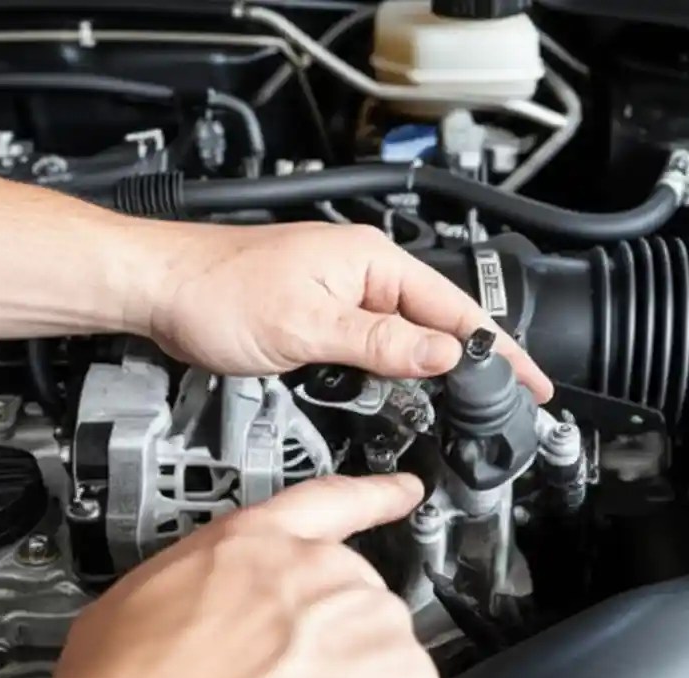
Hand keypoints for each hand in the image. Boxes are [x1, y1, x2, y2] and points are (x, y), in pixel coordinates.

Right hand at [19, 474, 438, 677]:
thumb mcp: (140, 607)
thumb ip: (203, 592)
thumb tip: (207, 617)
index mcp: (248, 543)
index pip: (328, 502)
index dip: (375, 495)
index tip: (405, 490)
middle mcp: (315, 568)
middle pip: (350, 598)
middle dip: (326, 642)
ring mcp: (360, 619)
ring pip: (382, 652)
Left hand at [142, 221, 551, 399]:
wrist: (157, 288)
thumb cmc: (216, 292)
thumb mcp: (308, 327)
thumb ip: (380, 345)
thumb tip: (444, 355)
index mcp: (370, 262)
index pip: (454, 310)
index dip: (497, 349)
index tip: (531, 381)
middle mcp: (361, 270)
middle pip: (434, 322)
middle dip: (469, 363)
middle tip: (500, 405)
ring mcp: (339, 290)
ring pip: (402, 334)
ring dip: (428, 366)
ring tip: (461, 403)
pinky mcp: (317, 310)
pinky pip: (371, 339)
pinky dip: (390, 366)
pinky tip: (398, 387)